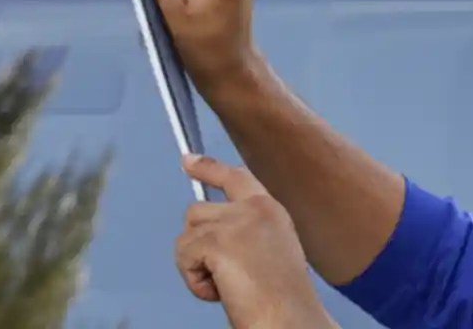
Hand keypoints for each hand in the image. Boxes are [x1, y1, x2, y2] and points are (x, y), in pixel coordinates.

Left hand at [176, 155, 335, 328]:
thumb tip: (210, 230)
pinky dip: (195, 282)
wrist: (289, 318)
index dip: (208, 168)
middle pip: (196, 211)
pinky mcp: (217, 240)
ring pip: (187, 235)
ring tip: (228, 285)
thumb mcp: (270, 250)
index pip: (235, 177)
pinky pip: (183, 257)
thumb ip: (246, 230)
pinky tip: (221, 291)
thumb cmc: (282, 300)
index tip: (188, 160)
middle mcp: (254, 208)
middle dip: (196, 243)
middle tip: (219, 274)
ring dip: (197, 265)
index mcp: (270, 210)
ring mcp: (235, 221)